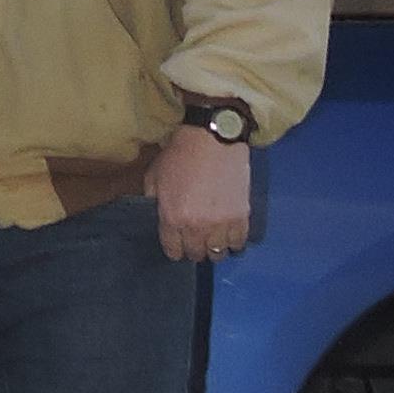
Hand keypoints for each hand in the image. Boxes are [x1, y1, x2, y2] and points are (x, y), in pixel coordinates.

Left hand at [149, 126, 252, 262]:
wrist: (213, 138)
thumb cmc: (180, 154)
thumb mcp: (154, 176)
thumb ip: (152, 201)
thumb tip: (158, 218)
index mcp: (172, 218)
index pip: (173, 251)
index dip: (174, 249)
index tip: (177, 245)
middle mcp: (196, 227)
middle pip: (196, 254)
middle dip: (193, 249)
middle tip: (195, 239)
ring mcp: (220, 224)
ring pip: (218, 253)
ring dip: (214, 248)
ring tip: (213, 238)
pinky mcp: (240, 217)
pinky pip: (238, 243)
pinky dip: (233, 242)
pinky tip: (229, 235)